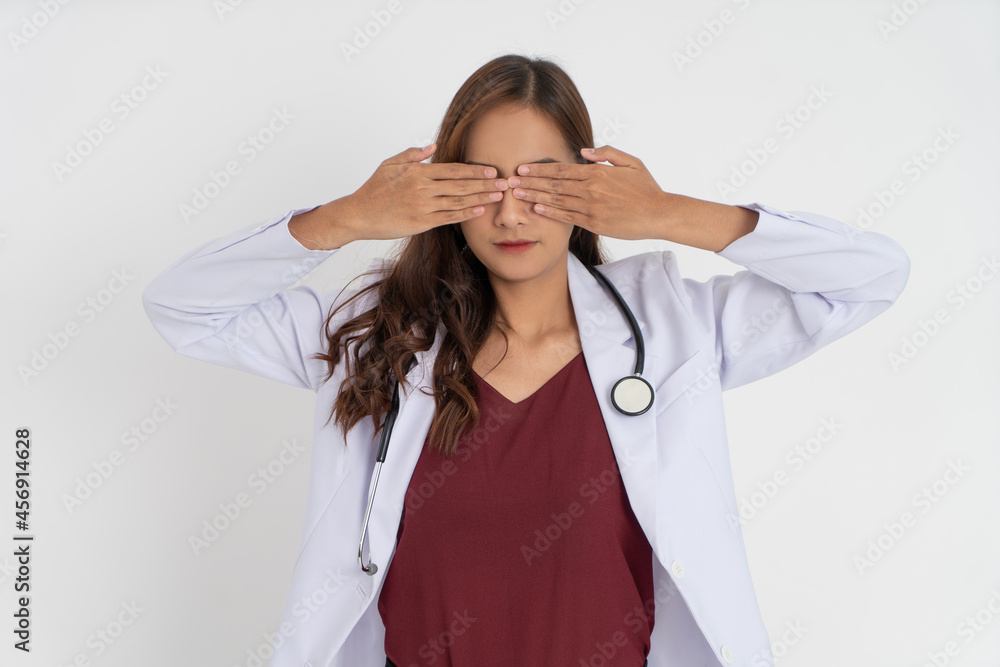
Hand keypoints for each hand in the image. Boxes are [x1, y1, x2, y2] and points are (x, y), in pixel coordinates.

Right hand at [342, 143, 507, 240]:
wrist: (358, 214)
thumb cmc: (374, 189)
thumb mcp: (390, 164)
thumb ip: (413, 155)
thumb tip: (434, 147)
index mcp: (418, 172)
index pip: (453, 170)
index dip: (475, 171)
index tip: (492, 170)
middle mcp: (422, 189)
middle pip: (460, 185)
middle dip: (485, 184)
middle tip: (505, 182)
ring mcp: (422, 207)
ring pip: (458, 202)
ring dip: (480, 198)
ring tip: (498, 196)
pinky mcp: (420, 223)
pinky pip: (448, 218)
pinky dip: (465, 214)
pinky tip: (479, 211)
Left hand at [507, 145, 668, 240]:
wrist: (659, 213)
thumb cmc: (646, 188)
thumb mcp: (631, 162)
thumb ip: (607, 153)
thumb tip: (584, 152)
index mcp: (597, 172)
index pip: (561, 169)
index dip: (539, 169)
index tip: (522, 168)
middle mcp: (591, 189)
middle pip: (553, 184)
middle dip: (530, 182)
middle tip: (509, 181)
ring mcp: (591, 207)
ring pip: (556, 200)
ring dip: (534, 197)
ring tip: (516, 194)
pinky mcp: (593, 223)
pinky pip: (567, 217)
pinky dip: (550, 213)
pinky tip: (536, 210)